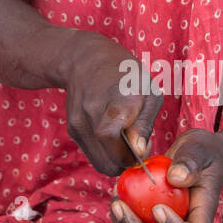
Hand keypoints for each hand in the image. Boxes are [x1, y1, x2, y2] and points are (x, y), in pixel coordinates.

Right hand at [63, 31, 162, 175]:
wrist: (85, 59)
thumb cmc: (126, 74)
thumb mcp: (149, 92)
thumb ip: (144, 124)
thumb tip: (138, 152)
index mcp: (114, 102)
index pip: (110, 137)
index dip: (129, 154)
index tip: (143, 146)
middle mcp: (91, 114)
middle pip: (108, 162)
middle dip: (126, 162)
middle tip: (137, 145)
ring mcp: (78, 123)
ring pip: (100, 163)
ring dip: (116, 159)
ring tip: (126, 138)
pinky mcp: (73, 129)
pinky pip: (93, 154)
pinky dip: (106, 152)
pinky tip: (114, 134)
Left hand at [110, 127, 222, 222]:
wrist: (191, 156)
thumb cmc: (200, 153)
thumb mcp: (198, 149)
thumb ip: (190, 162)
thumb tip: (175, 178)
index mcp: (202, 218)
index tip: (158, 208)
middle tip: (120, 206)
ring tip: (116, 200)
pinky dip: (119, 218)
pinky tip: (116, 195)